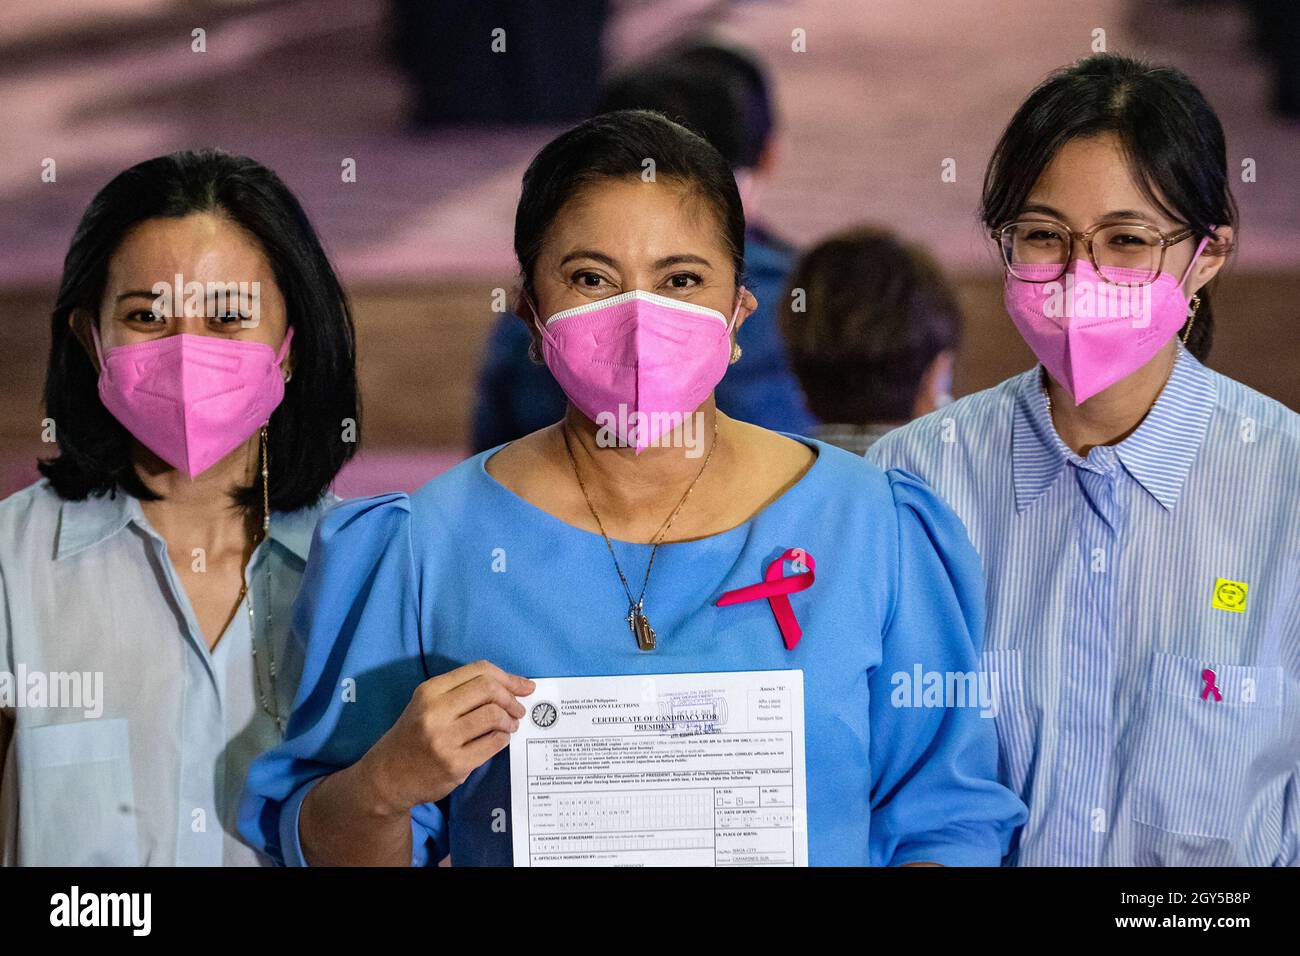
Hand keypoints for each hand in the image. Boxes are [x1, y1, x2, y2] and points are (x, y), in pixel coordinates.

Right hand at [358, 660, 534, 814]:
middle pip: (489, 689)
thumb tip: (512, 685)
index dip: (508, 677)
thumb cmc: (414, 735)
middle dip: (512, 697)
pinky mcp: (455, 764)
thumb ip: (462, 691)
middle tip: (519, 708)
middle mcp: (435, 712)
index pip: (479, 671)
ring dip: (510, 719)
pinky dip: (504, 738)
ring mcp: (444, 739)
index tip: (524, 686)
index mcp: (430, 691)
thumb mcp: (427, 704)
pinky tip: (500, 739)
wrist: (388, 776)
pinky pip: (493, 743)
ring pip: (494, 716)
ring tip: (510, 724)